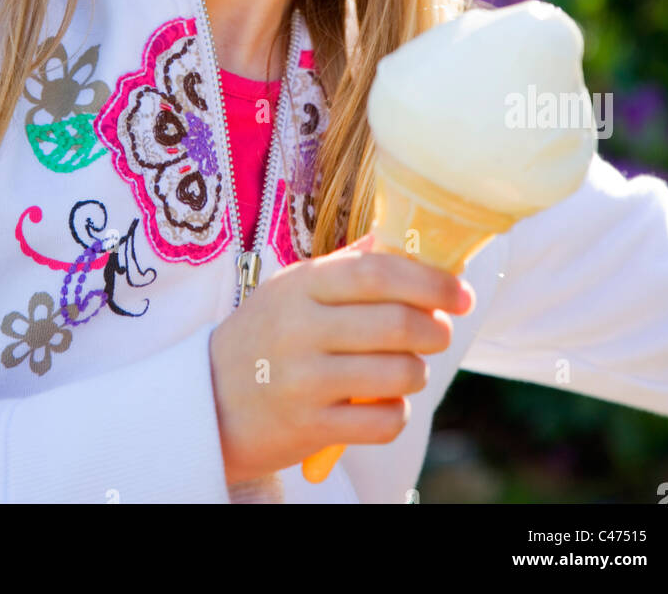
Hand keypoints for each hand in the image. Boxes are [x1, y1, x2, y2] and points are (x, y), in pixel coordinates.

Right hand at [208, 233, 474, 485]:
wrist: (206, 400)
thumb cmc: (261, 335)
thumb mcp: (290, 288)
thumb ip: (343, 267)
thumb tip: (395, 240)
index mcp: (302, 285)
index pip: (378, 273)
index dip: (430, 281)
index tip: (460, 293)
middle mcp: (302, 329)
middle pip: (396, 323)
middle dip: (435, 328)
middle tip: (441, 331)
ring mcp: (305, 380)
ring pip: (398, 373)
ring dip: (418, 371)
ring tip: (411, 368)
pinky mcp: (311, 426)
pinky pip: (382, 420)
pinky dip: (397, 412)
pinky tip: (386, 403)